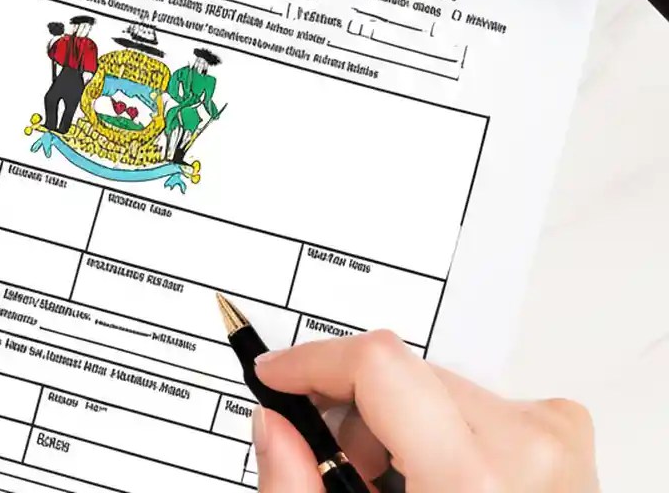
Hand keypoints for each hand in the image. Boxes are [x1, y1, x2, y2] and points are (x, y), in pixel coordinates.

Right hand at [251, 331, 598, 491]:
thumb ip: (299, 488)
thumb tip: (273, 426)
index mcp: (471, 482)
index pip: (377, 363)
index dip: (312, 361)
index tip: (279, 376)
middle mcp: (526, 448)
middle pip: (402, 374)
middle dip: (353, 409)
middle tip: (341, 467)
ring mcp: (557, 442)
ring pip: (437, 385)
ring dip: (399, 422)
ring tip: (394, 488)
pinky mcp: (567, 440)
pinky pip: (481, 404)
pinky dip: (444, 432)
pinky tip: (437, 483)